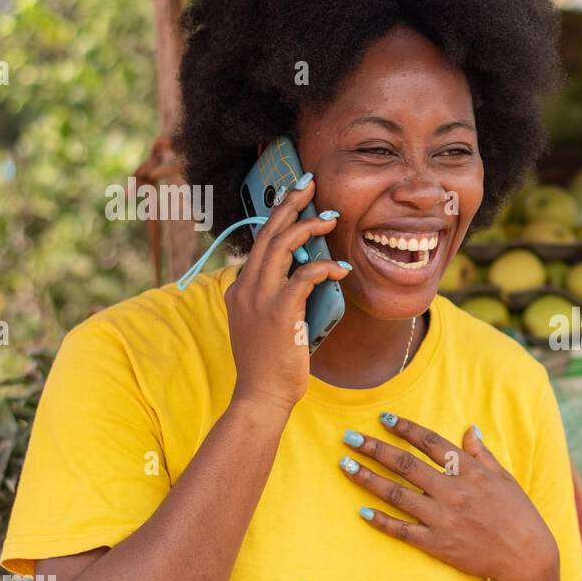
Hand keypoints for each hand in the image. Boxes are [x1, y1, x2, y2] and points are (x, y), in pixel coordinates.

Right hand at [225, 174, 349, 413]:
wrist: (261, 398)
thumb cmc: (271, 366)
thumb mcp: (268, 325)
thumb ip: (280, 299)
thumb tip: (306, 279)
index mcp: (239, 289)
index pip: (259, 243)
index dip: (278, 216)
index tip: (296, 198)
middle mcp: (244, 288)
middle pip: (267, 232)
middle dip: (290, 203)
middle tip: (310, 182)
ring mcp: (259, 299)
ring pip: (282, 245)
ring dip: (310, 227)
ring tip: (333, 218)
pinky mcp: (279, 312)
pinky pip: (304, 276)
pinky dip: (325, 267)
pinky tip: (342, 268)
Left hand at [340, 415, 559, 580]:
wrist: (526, 556)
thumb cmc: (517, 513)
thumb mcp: (504, 477)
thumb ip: (482, 453)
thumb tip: (470, 428)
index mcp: (469, 470)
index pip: (430, 442)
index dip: (406, 428)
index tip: (384, 418)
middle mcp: (452, 490)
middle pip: (405, 463)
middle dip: (374, 448)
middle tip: (349, 436)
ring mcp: (443, 517)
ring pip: (396, 493)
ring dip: (367, 478)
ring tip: (344, 465)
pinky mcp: (437, 543)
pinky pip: (402, 530)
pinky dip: (381, 521)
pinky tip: (361, 511)